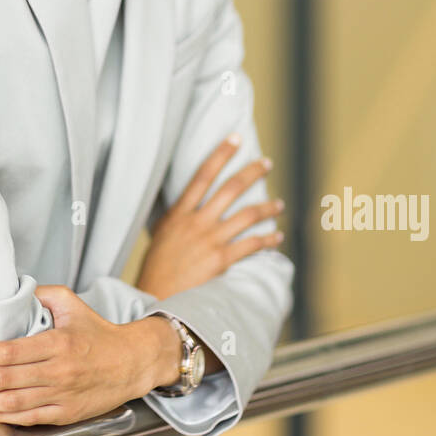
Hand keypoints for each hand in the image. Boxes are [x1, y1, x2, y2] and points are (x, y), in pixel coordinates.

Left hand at [0, 284, 176, 426]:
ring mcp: (61, 396)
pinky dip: (2, 416)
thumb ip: (42, 294)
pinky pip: (27, 418)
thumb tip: (14, 288)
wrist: (132, 363)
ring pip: (11, 402)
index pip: (8, 351)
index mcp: (58, 343)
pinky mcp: (64, 414)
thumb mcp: (72, 304)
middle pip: (3, 379)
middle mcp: (58, 371)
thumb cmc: (99, 333)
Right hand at [136, 135, 284, 299]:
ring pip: (247, 215)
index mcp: (179, 213)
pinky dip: (268, 240)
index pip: (202, 175)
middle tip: (266, 163)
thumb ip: (178, 217)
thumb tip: (190, 204)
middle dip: (252, 173)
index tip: (235, 139)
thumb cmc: (158, 267)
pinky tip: (277, 237)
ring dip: (268, 208)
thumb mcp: (162, 234)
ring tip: (280, 204)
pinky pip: (251, 244)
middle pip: (230, 189)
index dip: (220, 154)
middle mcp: (196, 222)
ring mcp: (209, 240)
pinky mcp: (220, 260)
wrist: (156, 297)